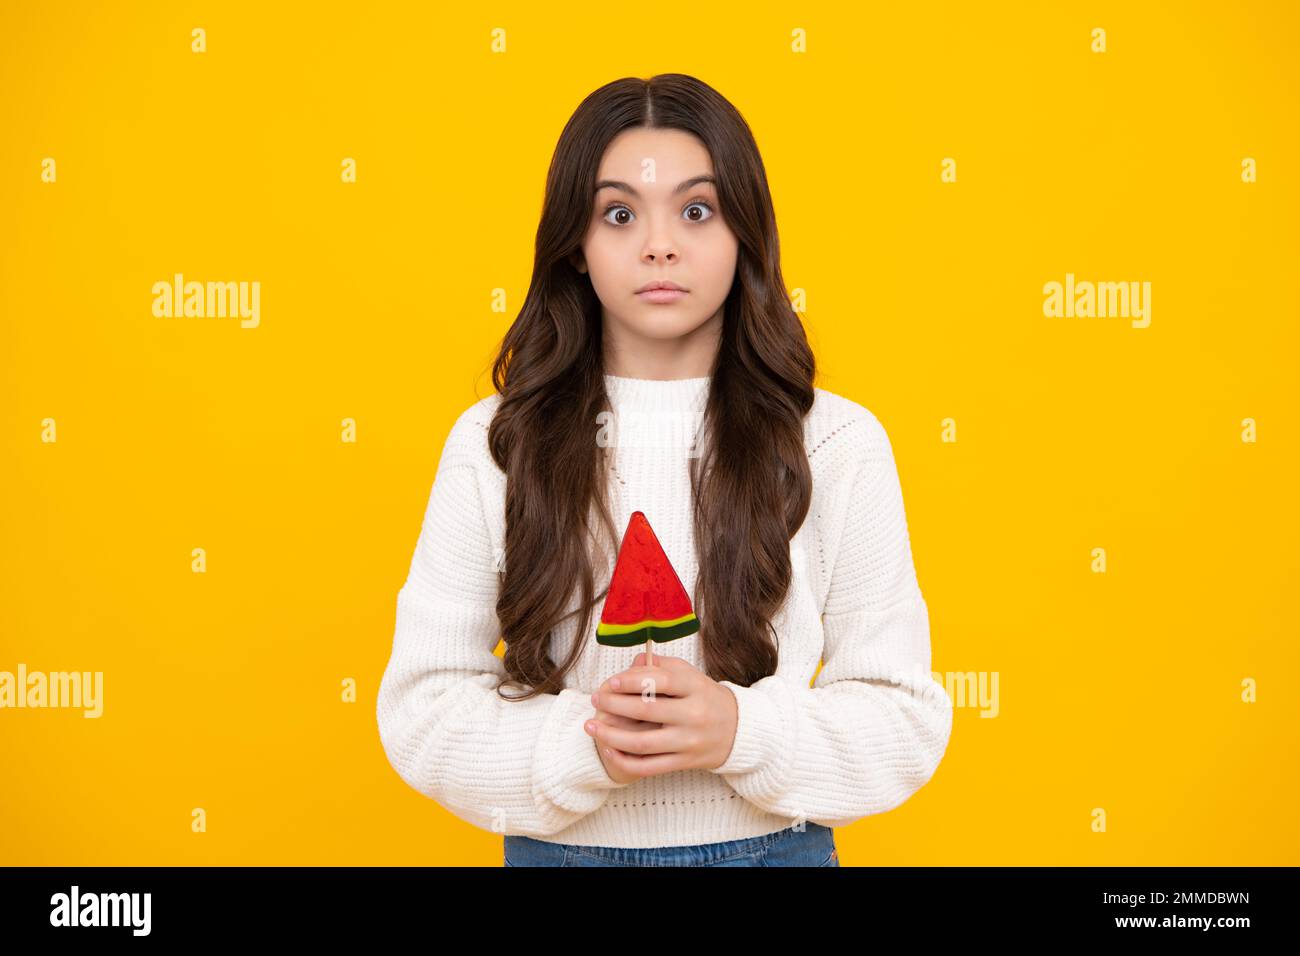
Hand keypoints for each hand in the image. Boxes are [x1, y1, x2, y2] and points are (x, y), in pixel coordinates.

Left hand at [583, 652, 738, 780]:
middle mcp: (693, 715)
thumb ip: (660, 667)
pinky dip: (624, 759)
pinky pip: (649, 766)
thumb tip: (629, 667)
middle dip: (614, 705)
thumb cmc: (704, 696)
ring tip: (590, 726)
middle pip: (646, 711)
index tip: (611, 681)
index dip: (632, 681)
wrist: (737, 730)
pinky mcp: (684, 763)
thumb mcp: (689, 675)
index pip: (661, 681)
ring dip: (610, 735)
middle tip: (595, 699)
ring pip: (643, 743)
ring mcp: (688, 742)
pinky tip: (608, 748)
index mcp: (695, 687)